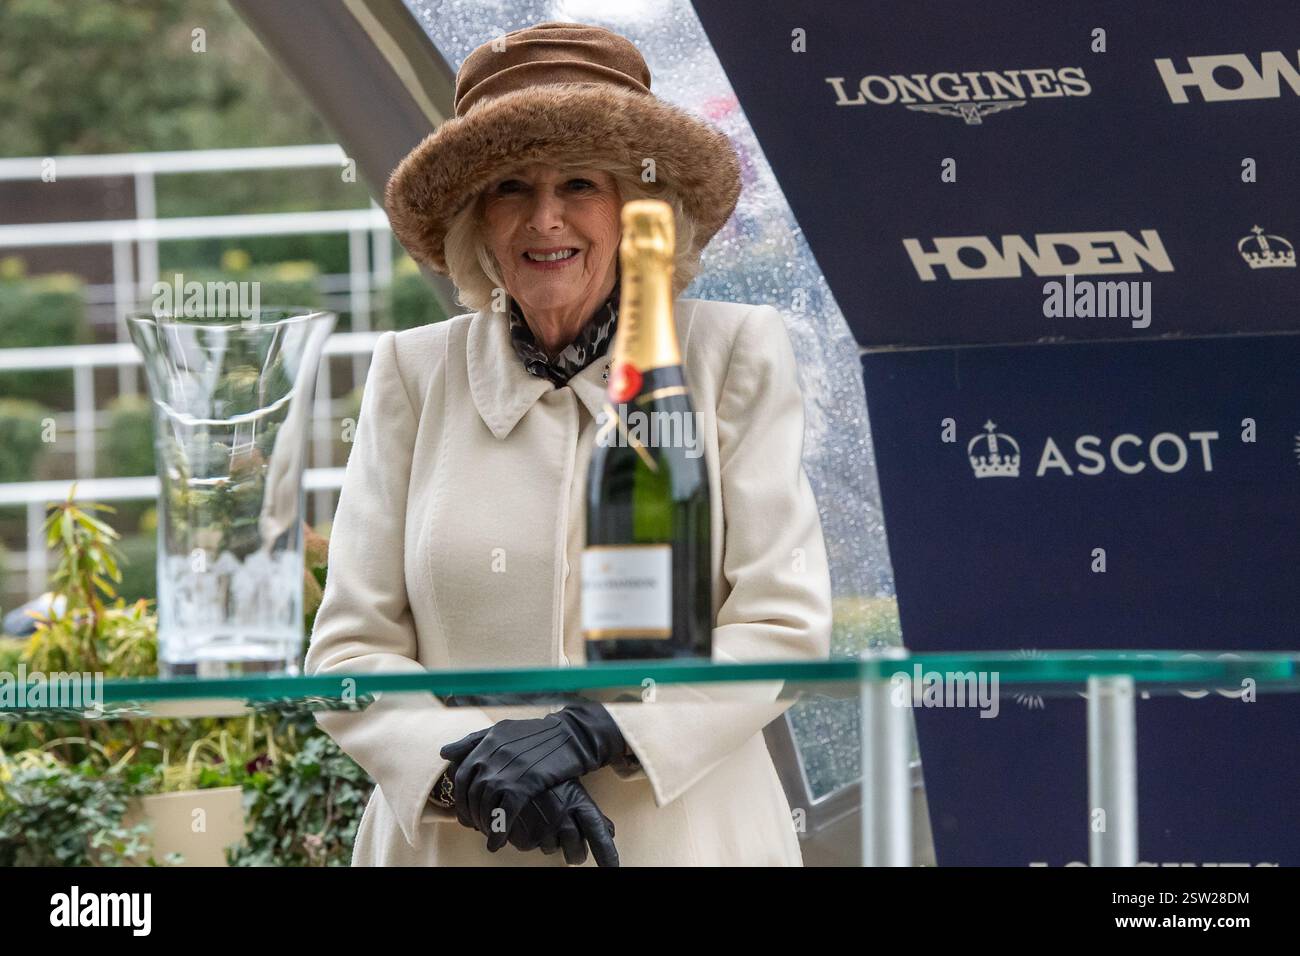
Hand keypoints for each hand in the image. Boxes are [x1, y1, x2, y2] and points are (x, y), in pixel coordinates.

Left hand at [439, 702, 626, 844]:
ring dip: (483, 824)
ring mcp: (510, 769)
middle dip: (470, 814)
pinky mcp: (527, 783)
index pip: (461, 774)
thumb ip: (473, 740)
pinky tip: (497, 842)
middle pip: (470, 792)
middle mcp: (494, 754)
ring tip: (488, 834)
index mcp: (488, 741)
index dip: (459, 797)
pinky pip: (504, 812)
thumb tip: (443, 752)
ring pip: (485, 803)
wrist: (574, 736)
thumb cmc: (539, 735)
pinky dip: (498, 831)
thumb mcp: (504, 730)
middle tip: (475, 827)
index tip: (465, 810)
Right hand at [509, 778, 618, 866]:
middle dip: (574, 851)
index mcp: (578, 804)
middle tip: (567, 839)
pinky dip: (528, 836)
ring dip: (548, 839)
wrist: (509, 766)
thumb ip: (587, 810)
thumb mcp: (570, 785)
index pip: (600, 837)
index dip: (608, 857)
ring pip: (552, 849)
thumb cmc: (543, 774)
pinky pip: (531, 847)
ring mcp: (544, 829)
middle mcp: (564, 818)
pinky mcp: (524, 837)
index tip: (613, 868)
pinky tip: (526, 818)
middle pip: (577, 854)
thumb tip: (608, 831)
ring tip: (539, 815)